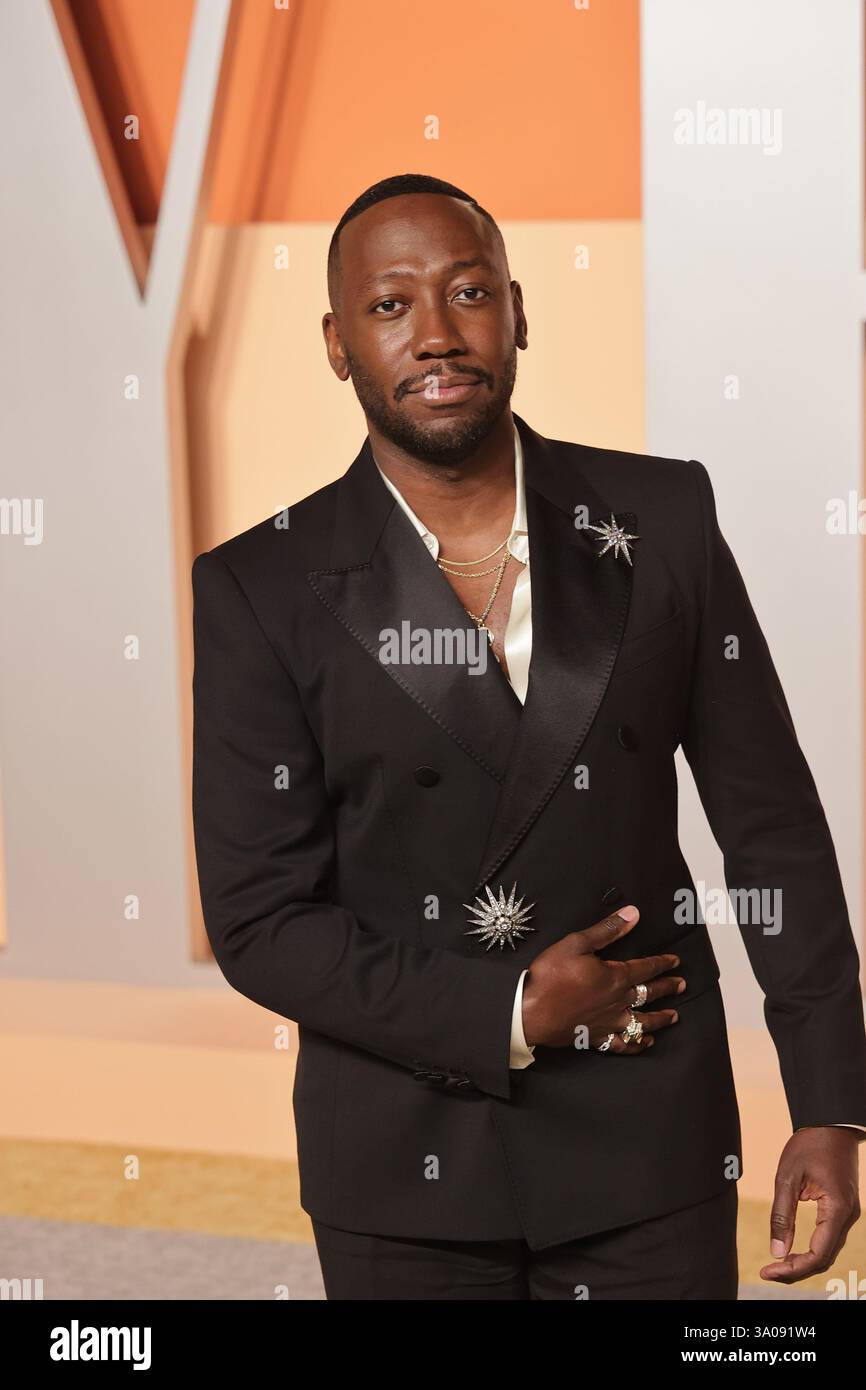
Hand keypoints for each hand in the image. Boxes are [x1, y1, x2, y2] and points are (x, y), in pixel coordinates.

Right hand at [521, 906, 683, 1051]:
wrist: (531, 1011)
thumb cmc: (550, 976)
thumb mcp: (576, 944)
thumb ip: (607, 930)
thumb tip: (633, 914)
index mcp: (615, 977)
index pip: (646, 968)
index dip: (662, 963)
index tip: (675, 961)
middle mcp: (617, 1001)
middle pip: (649, 994)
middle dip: (668, 988)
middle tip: (682, 985)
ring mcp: (609, 1022)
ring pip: (643, 1022)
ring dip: (660, 1018)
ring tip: (674, 1017)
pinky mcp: (597, 1037)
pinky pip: (623, 1044)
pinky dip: (637, 1044)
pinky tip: (645, 1042)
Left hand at [760, 1127, 861, 1282]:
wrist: (831, 1123)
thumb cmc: (809, 1145)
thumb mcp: (787, 1177)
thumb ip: (781, 1215)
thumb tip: (776, 1252)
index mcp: (837, 1210)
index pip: (818, 1255)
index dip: (793, 1268)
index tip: (767, 1270)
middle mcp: (848, 1216)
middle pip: (824, 1258)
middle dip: (797, 1269)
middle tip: (767, 1271)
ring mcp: (849, 1213)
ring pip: (828, 1250)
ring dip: (804, 1261)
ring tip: (776, 1265)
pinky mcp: (843, 1208)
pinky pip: (829, 1238)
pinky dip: (811, 1249)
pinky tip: (791, 1249)